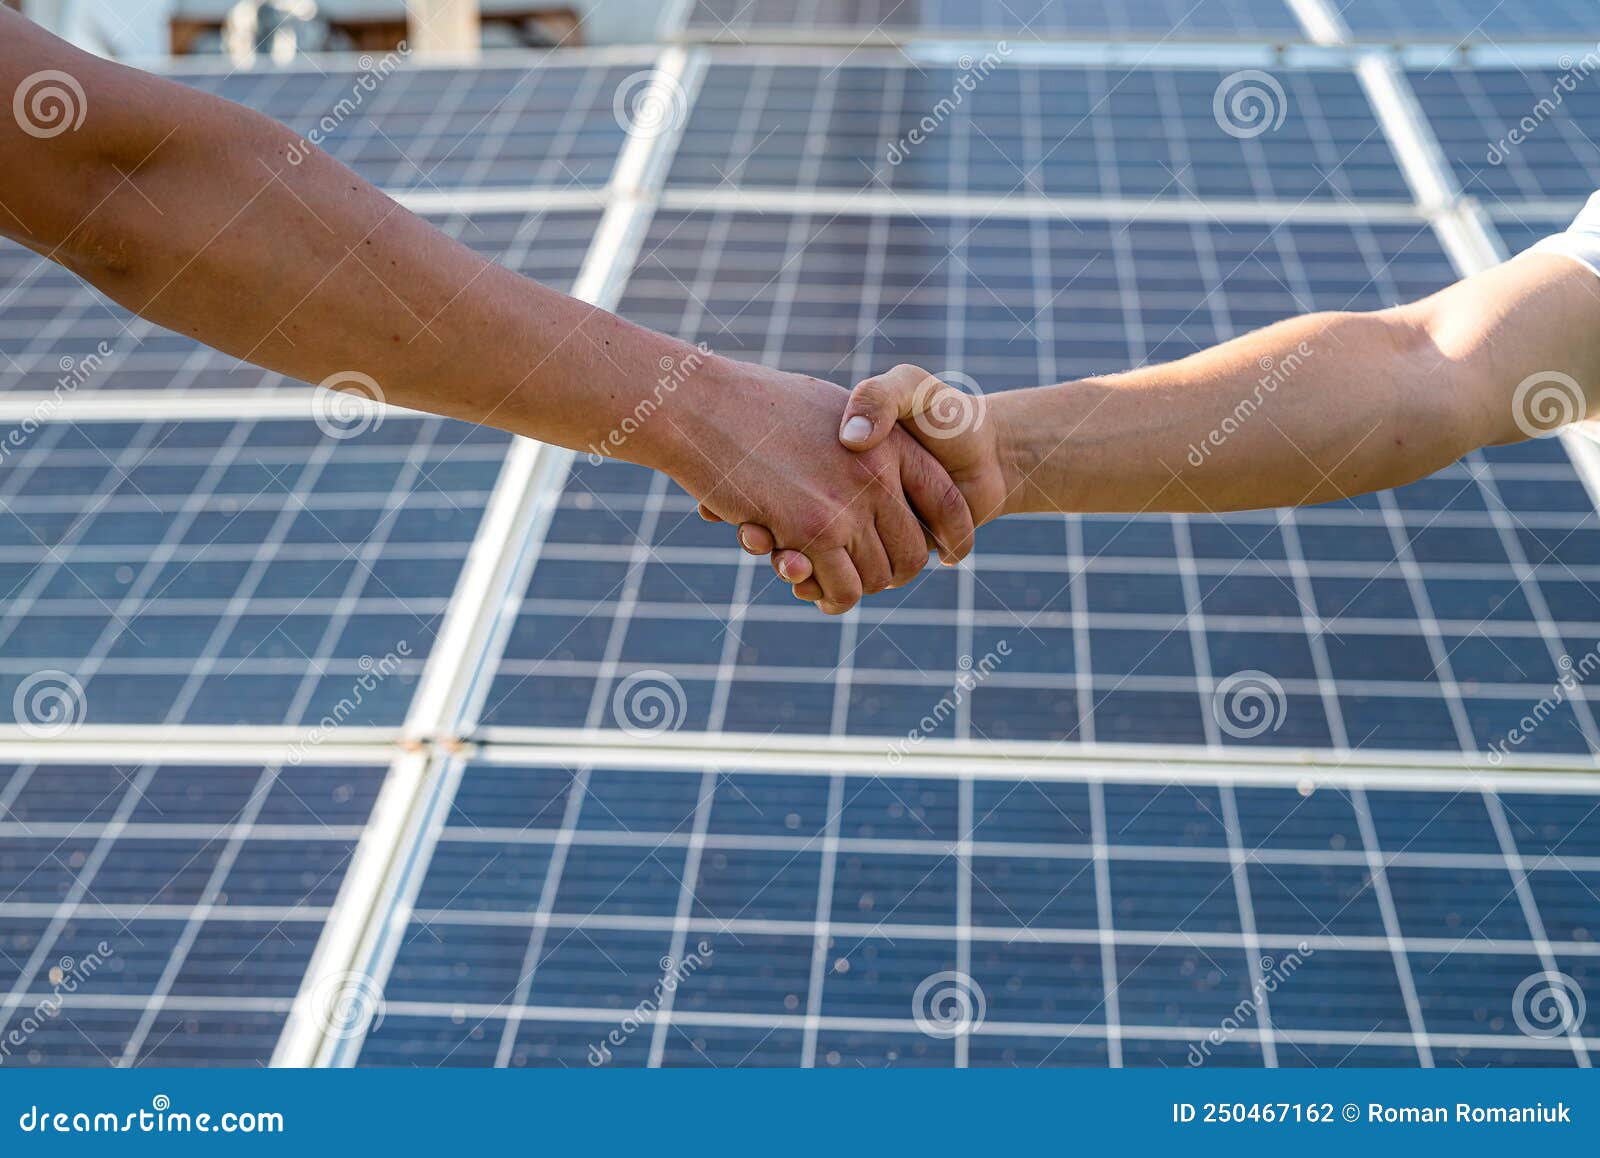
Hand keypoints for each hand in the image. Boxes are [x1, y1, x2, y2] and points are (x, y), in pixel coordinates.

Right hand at [657, 360, 975, 614]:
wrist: (704, 405)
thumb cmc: (757, 405)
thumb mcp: (829, 405)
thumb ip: (864, 433)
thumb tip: (879, 462)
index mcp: (891, 442)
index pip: (947, 501)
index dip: (955, 534)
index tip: (951, 554)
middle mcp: (878, 474)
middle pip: (912, 552)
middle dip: (895, 573)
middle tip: (875, 576)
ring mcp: (847, 504)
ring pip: (877, 576)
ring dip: (858, 588)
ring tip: (835, 584)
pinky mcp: (812, 531)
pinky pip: (843, 588)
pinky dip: (833, 598)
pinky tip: (819, 593)